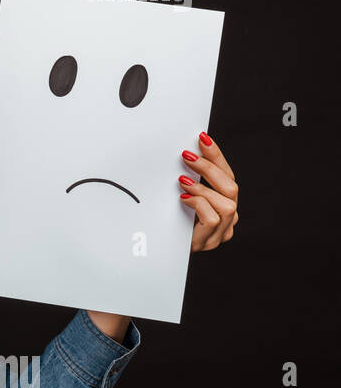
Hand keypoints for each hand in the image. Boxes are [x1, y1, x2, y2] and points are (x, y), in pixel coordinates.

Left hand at [180, 132, 237, 251]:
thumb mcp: (179, 195)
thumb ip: (188, 180)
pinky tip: (184, 200)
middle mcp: (227, 218)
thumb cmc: (168, 219)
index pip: (227, 176)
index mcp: (224, 203)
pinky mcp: (210, 241)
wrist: (156, 250)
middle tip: (187, 157)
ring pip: (227, 204)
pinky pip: (213, 219)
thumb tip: (184, 153)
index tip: (202, 138)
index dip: (216, 156)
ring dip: (204, 188)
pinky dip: (199, 205)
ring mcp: (221, 232)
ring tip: (183, 182)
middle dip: (209, 168)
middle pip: (232, 187)